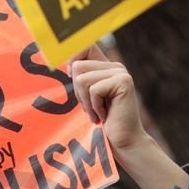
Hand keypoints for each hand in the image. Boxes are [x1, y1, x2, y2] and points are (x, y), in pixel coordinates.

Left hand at [67, 44, 188, 188]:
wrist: (123, 142)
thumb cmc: (104, 123)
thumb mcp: (88, 99)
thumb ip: (81, 81)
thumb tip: (65, 65)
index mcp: (107, 67)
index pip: (84, 46)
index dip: (72, 58)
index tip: (69, 76)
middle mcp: (115, 66)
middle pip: (78, 66)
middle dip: (78, 92)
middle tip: (90, 108)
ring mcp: (120, 73)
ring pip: (82, 79)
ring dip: (86, 101)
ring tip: (97, 113)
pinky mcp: (123, 82)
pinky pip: (93, 89)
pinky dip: (94, 106)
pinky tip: (105, 115)